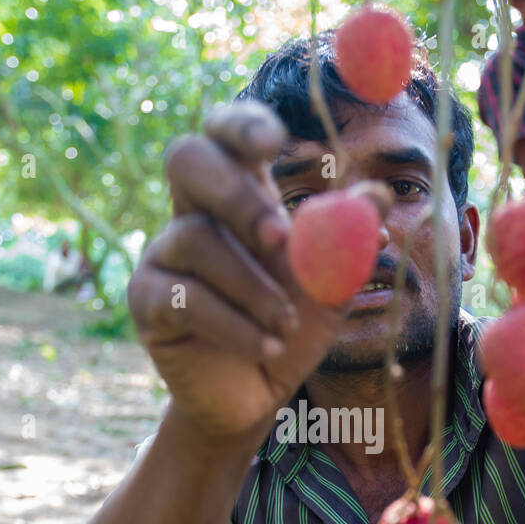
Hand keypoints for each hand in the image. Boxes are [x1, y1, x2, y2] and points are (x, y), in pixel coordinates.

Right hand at [127, 101, 350, 439]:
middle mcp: (193, 212)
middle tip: (280, 238)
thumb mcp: (331, 287)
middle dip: (236, 194)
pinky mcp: (147, 300)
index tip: (273, 142)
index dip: (242, 125)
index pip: (225, 133)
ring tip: (288, 325)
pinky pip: (185, 298)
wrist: (256, 398)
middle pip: (188, 160)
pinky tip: (268, 346)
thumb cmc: (290, 329)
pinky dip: (235, 325)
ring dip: (253, 288)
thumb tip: (377, 196)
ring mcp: (163, 253)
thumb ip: (349, 242)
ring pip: (197, 241)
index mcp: (239, 195)